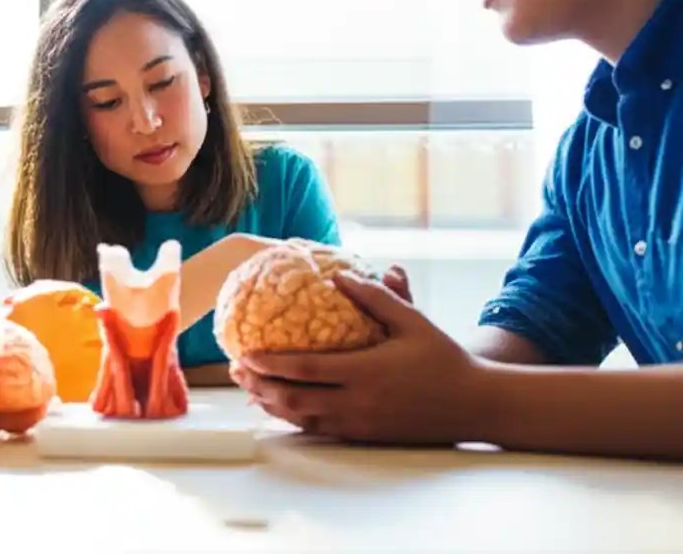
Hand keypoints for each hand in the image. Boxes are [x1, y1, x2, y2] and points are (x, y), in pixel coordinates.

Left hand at [230, 270, 485, 444]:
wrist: (476, 404)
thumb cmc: (444, 358)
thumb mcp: (413, 321)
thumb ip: (377, 297)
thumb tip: (340, 275)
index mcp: (366, 371)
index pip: (305, 370)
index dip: (269, 365)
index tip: (244, 354)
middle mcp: (358, 402)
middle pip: (294, 399)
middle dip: (259, 386)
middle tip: (235, 371)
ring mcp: (360, 423)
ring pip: (302, 420)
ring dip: (271, 405)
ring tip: (248, 389)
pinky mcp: (365, 436)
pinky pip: (319, 430)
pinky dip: (294, 420)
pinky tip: (280, 407)